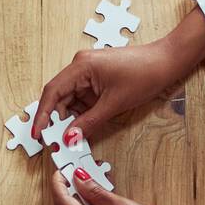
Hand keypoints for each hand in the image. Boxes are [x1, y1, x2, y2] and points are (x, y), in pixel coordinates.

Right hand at [33, 42, 177, 143]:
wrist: (166, 62)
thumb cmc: (144, 74)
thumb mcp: (114, 104)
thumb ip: (89, 122)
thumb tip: (70, 137)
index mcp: (80, 66)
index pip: (52, 92)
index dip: (43, 115)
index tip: (37, 134)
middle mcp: (80, 66)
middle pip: (58, 96)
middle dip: (55, 119)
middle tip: (53, 141)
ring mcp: (87, 72)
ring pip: (69, 99)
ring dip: (68, 118)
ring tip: (68, 138)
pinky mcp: (96, 78)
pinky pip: (81, 98)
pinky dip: (80, 113)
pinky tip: (81, 127)